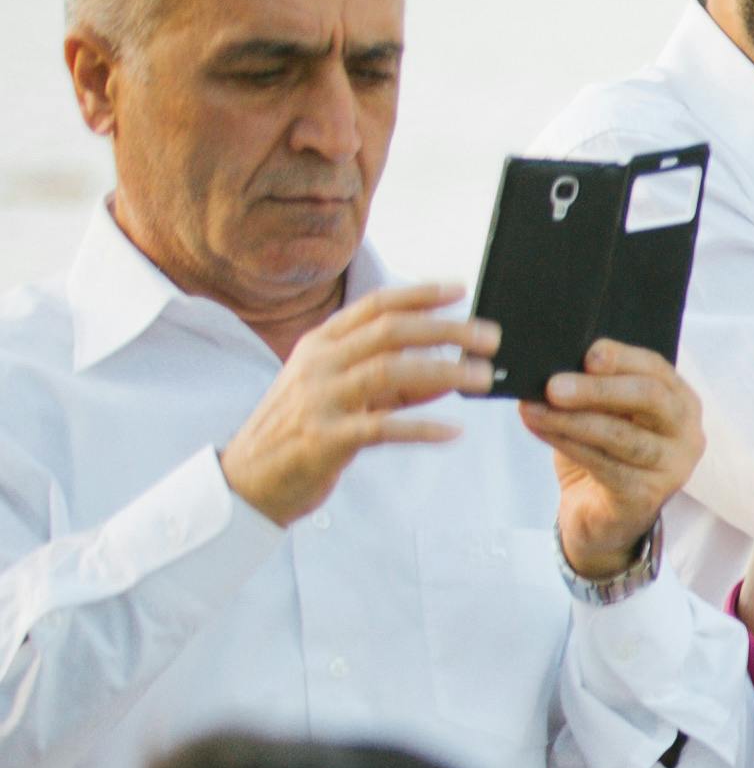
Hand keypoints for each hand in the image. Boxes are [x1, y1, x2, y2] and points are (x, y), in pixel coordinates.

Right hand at [218, 278, 483, 524]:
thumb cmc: (302, 430)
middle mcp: (319, 364)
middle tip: (490, 336)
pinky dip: (421, 428)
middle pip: (390, 332)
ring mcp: (321, 399)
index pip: (374, 307)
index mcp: (320, 345)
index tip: (460, 289)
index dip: (419, 295)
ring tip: (481, 376)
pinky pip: (382, 428)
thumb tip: (449, 372)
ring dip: (443, 372)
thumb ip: (393, 383)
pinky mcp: (327, 438)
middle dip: (444, 329)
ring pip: (389, 372)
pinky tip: (453, 431)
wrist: (249, 479)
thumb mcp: (341, 394)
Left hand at [532, 338, 703, 580]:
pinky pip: (605, 466)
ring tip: (533, 409)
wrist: (600, 513)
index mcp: (679, 400)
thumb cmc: (603, 452)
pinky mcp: (647, 496)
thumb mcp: (602, 412)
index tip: (587, 354)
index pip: (655, 369)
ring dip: (572, 420)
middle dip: (598, 389)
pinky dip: (568, 445)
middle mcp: (685, 432)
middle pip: (649, 398)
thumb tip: (551, 361)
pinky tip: (540, 430)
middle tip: (553, 386)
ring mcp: (672, 467)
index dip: (622, 358)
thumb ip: (591, 388)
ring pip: (623, 436)